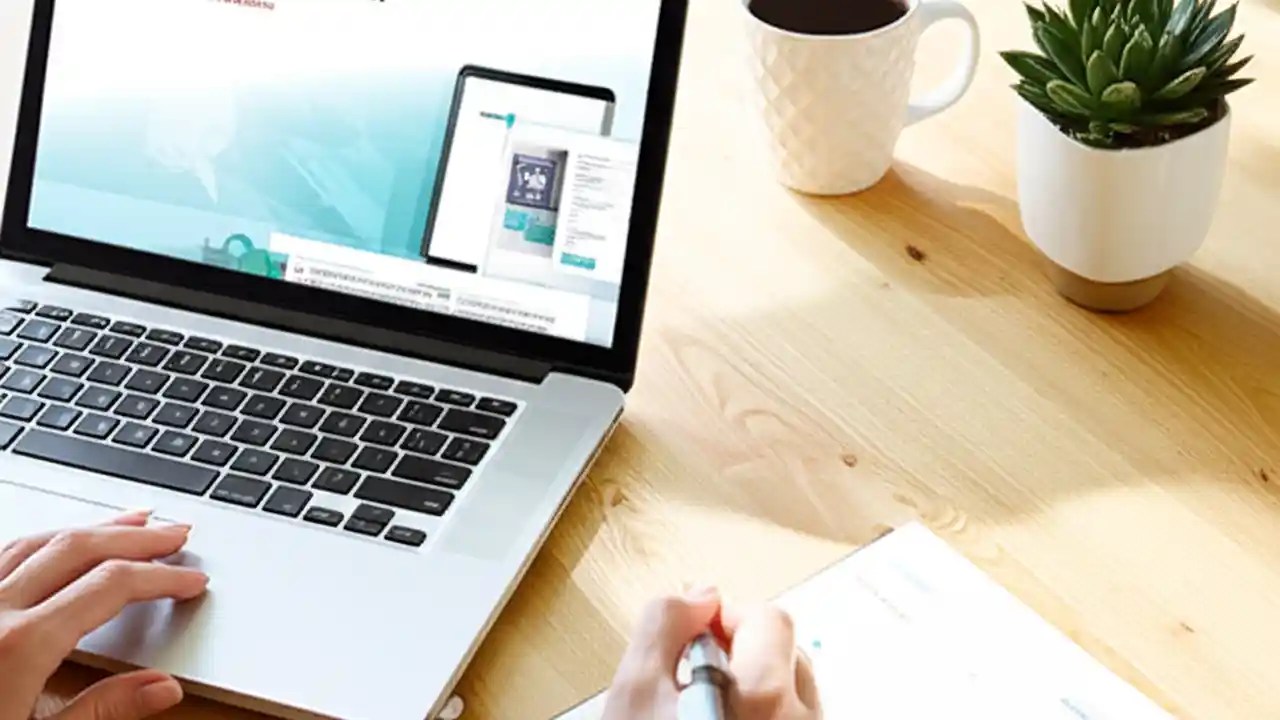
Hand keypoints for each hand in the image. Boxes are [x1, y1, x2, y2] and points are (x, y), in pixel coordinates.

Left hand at [0, 511, 208, 719]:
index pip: (109, 587)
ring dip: (87, 529)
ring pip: (32, 541)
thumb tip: (162, 688)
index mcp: (19, 645)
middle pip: (76, 549)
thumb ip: (102, 713)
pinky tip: (52, 544)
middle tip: (176, 533)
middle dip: (134, 536)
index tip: (193, 581)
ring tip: (128, 522)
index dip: (160, 578)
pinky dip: (37, 541)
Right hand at [603, 589, 819, 719]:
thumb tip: (697, 595)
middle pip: (786, 651)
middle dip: (741, 649)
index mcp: (765, 694)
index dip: (724, 615)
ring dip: (756, 685)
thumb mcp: (634, 694)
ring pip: (793, 692)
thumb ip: (664, 626)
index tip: (694, 630)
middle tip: (695, 672)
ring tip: (708, 706)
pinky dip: (766, 715)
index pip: (767, 616)